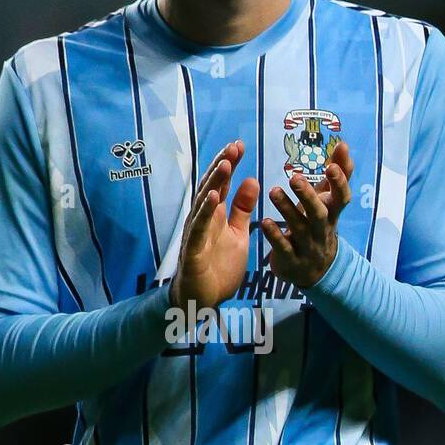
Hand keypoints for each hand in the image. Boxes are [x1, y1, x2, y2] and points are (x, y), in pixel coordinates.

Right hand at [169, 141, 258, 311]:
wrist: (203, 299)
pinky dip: (205, 212)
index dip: (229, 164)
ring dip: (214, 183)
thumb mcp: (238, 234)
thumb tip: (251, 180)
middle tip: (234, 146)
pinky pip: (199, 228)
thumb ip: (242, 209)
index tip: (239, 145)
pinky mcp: (193, 250)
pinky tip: (214, 198)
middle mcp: (203, 219)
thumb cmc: (218, 267)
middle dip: (222, 165)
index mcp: (215, 215)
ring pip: (203, 203)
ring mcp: (196, 233)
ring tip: (225, 164)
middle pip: (211, 187)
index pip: (222, 183)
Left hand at [261, 140, 353, 287]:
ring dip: (287, 210)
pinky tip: (264, 223)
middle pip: (319, 214)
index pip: (341, 198)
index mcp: (332, 213)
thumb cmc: (319, 224)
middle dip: (308, 197)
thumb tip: (343, 143)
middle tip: (295, 178)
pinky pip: (284, 248)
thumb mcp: (328, 201)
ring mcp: (308, 247)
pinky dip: (275, 236)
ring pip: (299, 228)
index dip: (339, 183)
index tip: (331, 165)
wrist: (315, 270)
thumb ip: (336, 174)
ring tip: (273, 191)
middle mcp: (322, 230)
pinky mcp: (292, 260)